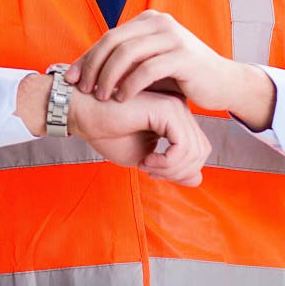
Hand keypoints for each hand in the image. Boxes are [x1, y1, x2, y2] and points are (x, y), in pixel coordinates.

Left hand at [66, 10, 276, 130]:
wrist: (222, 84)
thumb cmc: (181, 77)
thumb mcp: (150, 63)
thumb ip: (126, 60)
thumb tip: (85, 67)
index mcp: (149, 20)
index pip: (109, 36)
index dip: (88, 57)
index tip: (72, 79)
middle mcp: (160, 22)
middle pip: (113, 41)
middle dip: (94, 66)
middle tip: (84, 89)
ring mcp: (173, 37)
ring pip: (127, 54)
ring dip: (109, 77)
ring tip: (101, 97)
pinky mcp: (183, 56)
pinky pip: (147, 69)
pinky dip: (129, 85)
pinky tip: (121, 99)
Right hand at [69, 88, 211, 186]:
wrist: (83, 113)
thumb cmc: (108, 131)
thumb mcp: (143, 157)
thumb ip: (172, 167)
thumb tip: (199, 179)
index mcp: (175, 117)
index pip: (198, 150)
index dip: (178, 170)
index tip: (151, 169)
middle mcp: (180, 108)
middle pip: (201, 151)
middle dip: (178, 172)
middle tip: (149, 170)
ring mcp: (175, 106)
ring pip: (195, 151)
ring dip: (171, 169)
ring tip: (146, 165)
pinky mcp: (166, 109)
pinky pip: (182, 146)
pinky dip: (167, 162)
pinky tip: (146, 159)